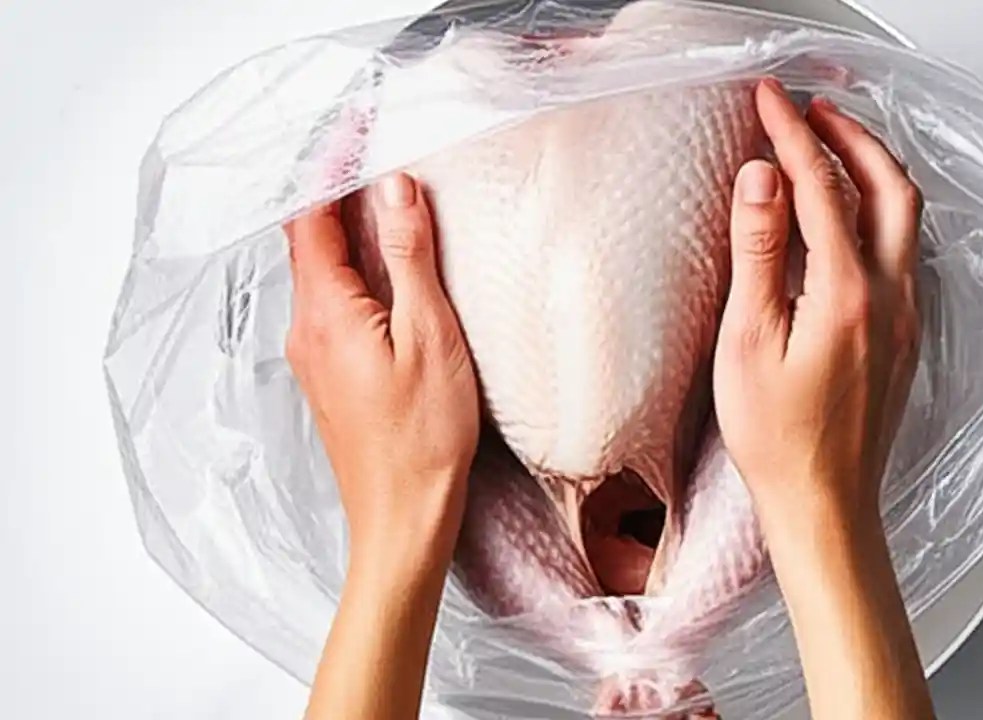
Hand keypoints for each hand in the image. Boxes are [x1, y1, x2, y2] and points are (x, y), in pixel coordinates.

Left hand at [285, 172, 478, 561]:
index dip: (329, 164)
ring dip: (348, 230)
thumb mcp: (431, 337)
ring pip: (322, 270)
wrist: (402, 517)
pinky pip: (334, 302)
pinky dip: (356, 269)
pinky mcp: (331, 373)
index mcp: (326, 312)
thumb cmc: (423, 439)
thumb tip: (394, 191)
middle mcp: (307, 329)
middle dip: (339, 190)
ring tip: (390, 200)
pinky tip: (391, 270)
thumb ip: (409, 259)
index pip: (311, 215)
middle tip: (377, 152)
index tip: (353, 128)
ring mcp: (314, 354)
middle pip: (310, 238)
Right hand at [714, 80, 932, 719]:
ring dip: (871, 169)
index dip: (794, 134)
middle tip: (809, 108)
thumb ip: (760, 253)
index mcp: (846, 293)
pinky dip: (877, 210)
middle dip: (851, 135)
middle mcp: (889, 296)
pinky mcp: (903, 335)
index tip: (768, 99)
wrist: (825, 503)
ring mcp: (904, 316)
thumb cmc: (778, 438)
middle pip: (889, 186)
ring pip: (904, 216)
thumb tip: (764, 177)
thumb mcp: (748, 343)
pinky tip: (846, 216)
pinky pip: (901, 249)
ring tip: (829, 145)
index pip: (823, 186)